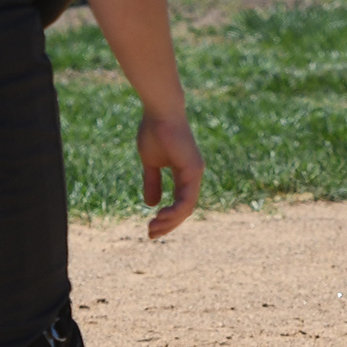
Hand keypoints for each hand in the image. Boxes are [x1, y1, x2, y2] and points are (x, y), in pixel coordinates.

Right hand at [137, 110, 204, 238]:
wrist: (159, 112)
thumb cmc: (154, 132)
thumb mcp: (150, 163)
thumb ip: (152, 182)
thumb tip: (151, 204)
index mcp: (185, 173)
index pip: (180, 202)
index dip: (167, 218)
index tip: (150, 228)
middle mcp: (193, 174)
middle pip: (185, 209)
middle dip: (168, 224)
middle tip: (150, 234)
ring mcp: (195, 172)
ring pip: (187, 207)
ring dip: (170, 221)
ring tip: (153, 228)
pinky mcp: (193, 169)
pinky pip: (187, 198)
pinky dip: (175, 211)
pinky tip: (160, 216)